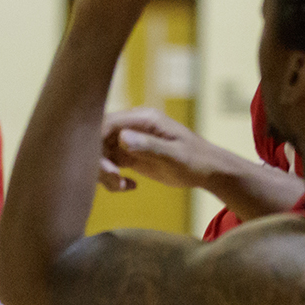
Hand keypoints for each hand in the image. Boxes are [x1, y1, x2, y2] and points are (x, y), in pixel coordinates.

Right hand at [101, 108, 225, 191]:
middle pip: (98, 140)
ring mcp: (129, 141)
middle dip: (100, 162)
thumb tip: (122, 137)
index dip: (96, 143)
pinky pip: (110, 166)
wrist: (208, 171)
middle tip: (115, 179)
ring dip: (106, 173)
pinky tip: (129, 186)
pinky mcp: (130, 156)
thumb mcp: (174, 155)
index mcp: (143, 118)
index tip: (104, 167)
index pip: (106, 123)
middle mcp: (133, 126)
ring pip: (101, 155)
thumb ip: (149, 145)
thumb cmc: (196, 160)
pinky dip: (113, 179)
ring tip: (123, 186)